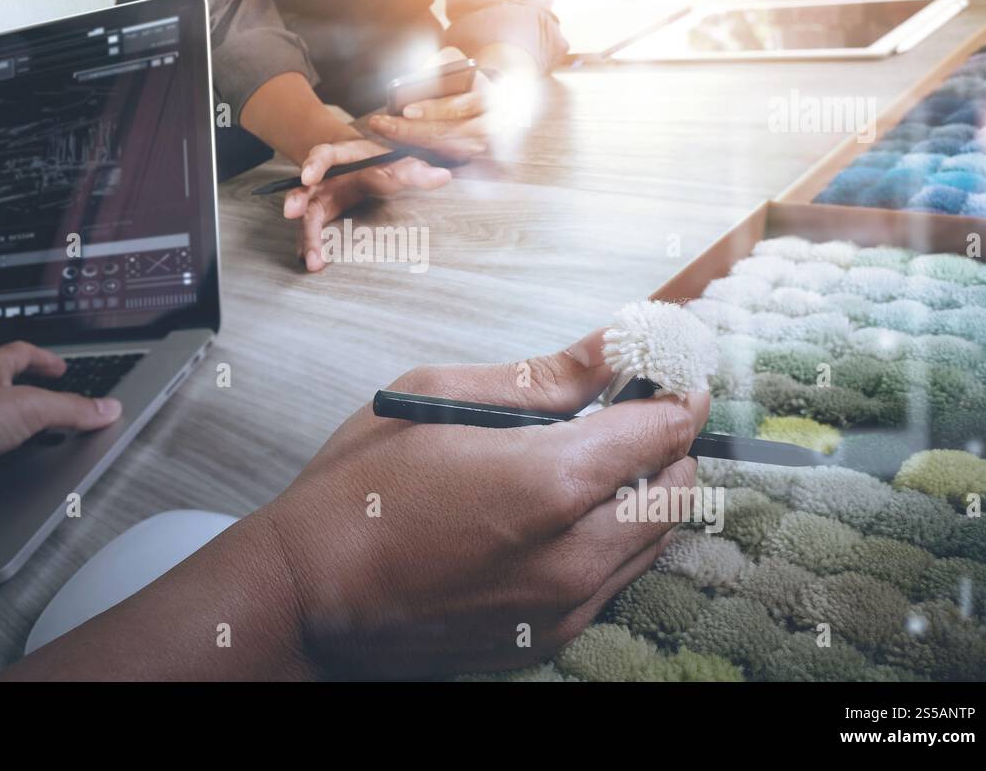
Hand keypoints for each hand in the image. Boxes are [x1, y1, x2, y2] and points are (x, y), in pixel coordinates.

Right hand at [256, 328, 709, 678]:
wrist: (306, 592)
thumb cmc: (359, 487)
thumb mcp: (441, 398)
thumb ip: (545, 375)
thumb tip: (615, 347)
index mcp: (550, 482)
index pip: (664, 432)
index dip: (679, 396)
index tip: (676, 378)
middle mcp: (573, 556)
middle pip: (677, 494)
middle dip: (669, 447)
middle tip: (636, 417)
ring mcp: (563, 609)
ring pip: (652, 545)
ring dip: (643, 497)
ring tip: (594, 463)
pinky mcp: (544, 640)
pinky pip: (611, 584)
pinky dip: (609, 544)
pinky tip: (559, 518)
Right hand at [284, 137, 450, 271]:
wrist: (368, 167)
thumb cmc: (382, 162)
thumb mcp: (400, 163)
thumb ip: (418, 171)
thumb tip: (443, 177)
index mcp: (339, 156)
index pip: (323, 155)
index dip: (314, 164)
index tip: (308, 175)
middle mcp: (323, 177)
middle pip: (304, 187)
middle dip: (296, 200)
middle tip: (292, 212)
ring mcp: (319, 197)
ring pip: (306, 215)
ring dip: (306, 236)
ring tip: (311, 259)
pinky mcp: (321, 214)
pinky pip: (312, 231)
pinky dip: (311, 246)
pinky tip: (313, 263)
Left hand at [365, 66, 493, 162]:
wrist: (485, 94)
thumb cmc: (463, 77)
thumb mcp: (453, 62)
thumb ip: (439, 66)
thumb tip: (418, 78)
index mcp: (488, 96)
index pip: (459, 106)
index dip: (432, 110)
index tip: (406, 110)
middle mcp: (490, 123)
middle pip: (447, 131)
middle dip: (411, 129)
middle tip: (384, 124)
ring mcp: (483, 143)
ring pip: (443, 147)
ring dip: (411, 141)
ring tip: (385, 130)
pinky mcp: (473, 155)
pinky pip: (444, 157)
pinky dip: (421, 149)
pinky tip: (399, 140)